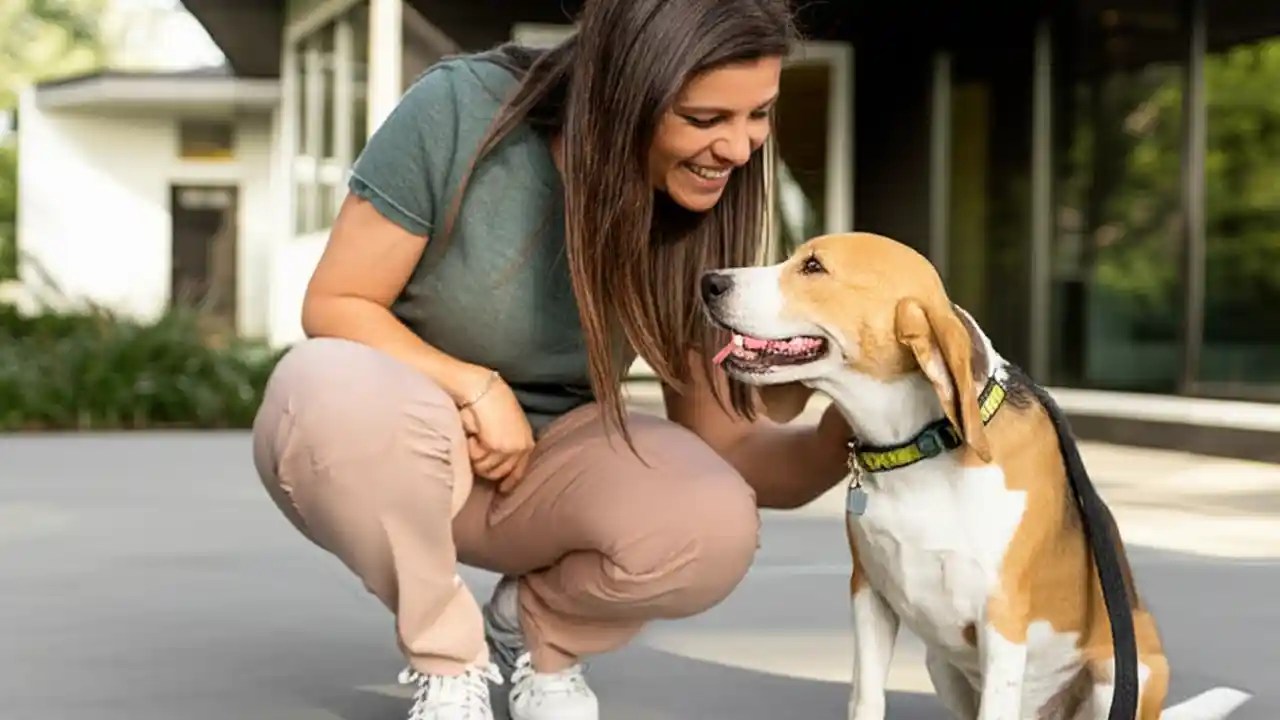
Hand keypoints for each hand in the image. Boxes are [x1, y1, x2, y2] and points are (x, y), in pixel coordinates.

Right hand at [455, 369, 534, 491]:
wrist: (484, 389)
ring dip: (475, 455)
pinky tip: (473, 432)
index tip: (502, 490)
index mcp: (526, 442)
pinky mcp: (496, 447)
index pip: (520, 470)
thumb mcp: (504, 426)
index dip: (510, 481)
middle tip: (475, 449)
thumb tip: (493, 467)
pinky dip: (470, 447)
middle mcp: (521, 448)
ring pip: (484, 468)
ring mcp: (510, 449)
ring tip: (474, 435)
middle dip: (484, 466)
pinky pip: (476, 459)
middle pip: (497, 473)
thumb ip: (505, 444)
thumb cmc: (490, 403)